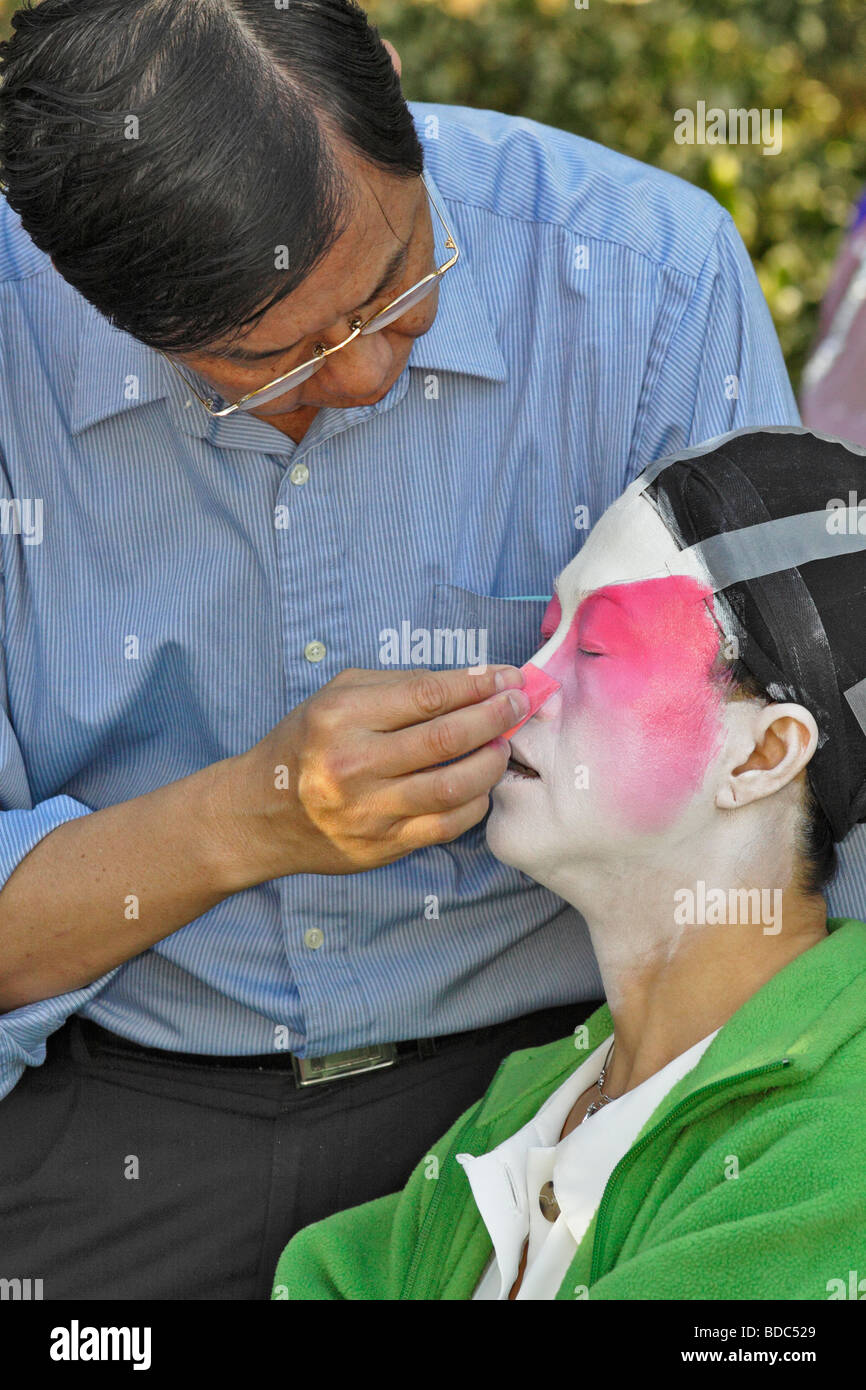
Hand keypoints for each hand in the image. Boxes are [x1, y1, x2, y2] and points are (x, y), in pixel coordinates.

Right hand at [215, 664, 528, 881]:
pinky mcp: (382, 845)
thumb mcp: (336, 697)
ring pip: (453, 787)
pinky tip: (482, 785)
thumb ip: (398, 685)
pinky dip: (475, 803)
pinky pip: (446, 825)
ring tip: (503, 745)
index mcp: (341, 717)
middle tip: (519, 704)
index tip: (507, 676)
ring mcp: (368, 810)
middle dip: (495, 717)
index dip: (477, 684)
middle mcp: (353, 765)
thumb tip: (470, 681)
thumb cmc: (305, 744)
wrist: (259, 814)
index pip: (427, 695)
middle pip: (446, 739)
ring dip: (491, 762)